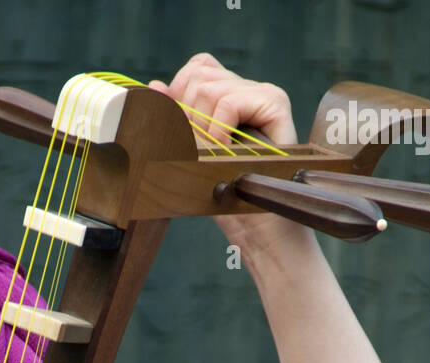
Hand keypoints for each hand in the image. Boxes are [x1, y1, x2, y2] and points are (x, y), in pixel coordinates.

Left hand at [149, 54, 303, 255]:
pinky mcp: (275, 104)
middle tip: (200, 150)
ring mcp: (265, 95)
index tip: (182, 132)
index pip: (198, 68)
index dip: (180, 95)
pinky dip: (217, 129)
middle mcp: (251, 89)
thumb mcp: (191, 152)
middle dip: (187, 114)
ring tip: (215, 155)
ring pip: (209, 87)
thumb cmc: (225, 196)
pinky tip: (224, 152)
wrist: (257, 228)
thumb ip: (176, 118)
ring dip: (201, 127)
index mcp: (233, 95)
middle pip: (200, 74)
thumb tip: (154, 86)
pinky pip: (228, 101)